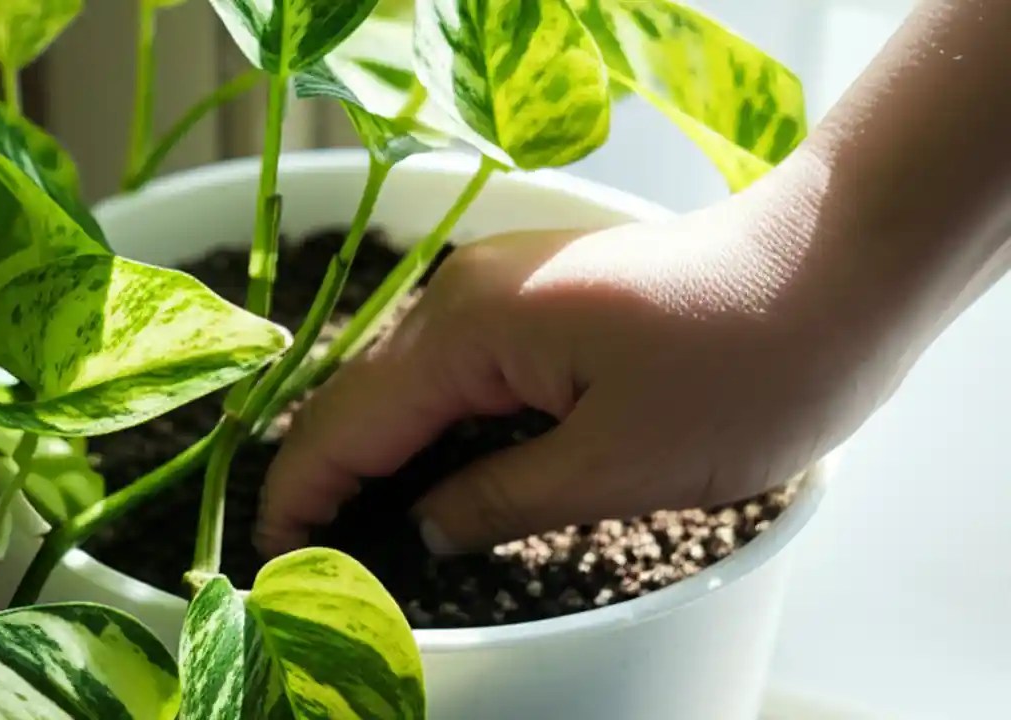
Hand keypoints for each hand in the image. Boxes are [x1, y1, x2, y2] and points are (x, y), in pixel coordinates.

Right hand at [254, 173, 910, 557]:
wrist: (835, 273)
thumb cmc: (743, 366)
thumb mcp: (616, 468)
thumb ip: (498, 500)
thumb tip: (423, 526)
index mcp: (468, 328)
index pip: (347, 424)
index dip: (301, 496)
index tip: (273, 561)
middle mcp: (463, 293)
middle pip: (360, 398)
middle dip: (326, 478)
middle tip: (310, 563)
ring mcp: (498, 286)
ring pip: (403, 385)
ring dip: (374, 455)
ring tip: (353, 533)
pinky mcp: (533, 296)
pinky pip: (453, 370)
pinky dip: (427, 427)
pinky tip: (426, 477)